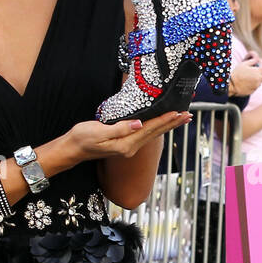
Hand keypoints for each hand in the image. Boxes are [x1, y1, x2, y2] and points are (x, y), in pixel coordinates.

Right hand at [65, 111, 191, 162]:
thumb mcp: (99, 131)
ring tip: (181, 119)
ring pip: (153, 134)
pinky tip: (162, 124)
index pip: (150, 129)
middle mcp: (131, 148)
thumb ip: (120, 128)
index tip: (177, 113)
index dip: (164, 120)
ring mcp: (129, 147)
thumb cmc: (83, 138)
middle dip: (172, 123)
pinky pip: (146, 135)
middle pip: (156, 133)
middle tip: (188, 115)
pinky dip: (157, 127)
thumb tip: (138, 123)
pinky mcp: (126, 144)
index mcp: (126, 144)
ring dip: (167, 126)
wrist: (73, 149)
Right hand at [229, 57, 261, 96]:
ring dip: (257, 80)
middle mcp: (258, 80)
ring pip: (260, 83)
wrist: (231, 84)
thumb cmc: (237, 72)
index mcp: (257, 72)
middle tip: (257, 73)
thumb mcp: (244, 64)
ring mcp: (256, 86)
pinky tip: (246, 82)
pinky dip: (252, 85)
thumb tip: (260, 59)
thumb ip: (253, 60)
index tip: (260, 67)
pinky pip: (255, 87)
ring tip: (249, 77)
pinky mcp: (252, 91)